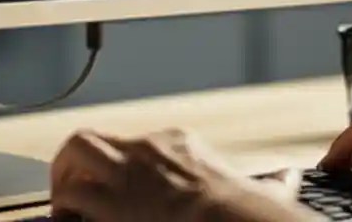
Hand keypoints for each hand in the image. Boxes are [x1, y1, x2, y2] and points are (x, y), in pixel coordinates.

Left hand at [50, 128, 316, 221]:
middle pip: (93, 138)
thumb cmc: (244, 211)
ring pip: (73, 155)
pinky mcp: (107, 203)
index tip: (128, 185)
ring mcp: (121, 175)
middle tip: (74, 184)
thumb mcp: (261, 190)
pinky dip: (62, 212)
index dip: (129, 165)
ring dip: (64, 180)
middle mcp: (142, 151)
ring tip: (65, 205)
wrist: (229, 221)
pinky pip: (69, 200)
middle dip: (77, 159)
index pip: (140, 143)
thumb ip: (272, 183)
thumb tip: (288, 179)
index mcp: (177, 144)